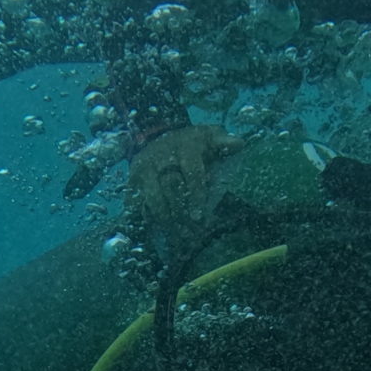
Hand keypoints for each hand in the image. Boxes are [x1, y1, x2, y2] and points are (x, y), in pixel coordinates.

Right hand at [127, 125, 244, 255]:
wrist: (156, 133)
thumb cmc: (190, 142)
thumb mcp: (208, 135)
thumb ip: (223, 141)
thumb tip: (238, 143)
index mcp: (184, 147)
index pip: (191, 173)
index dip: (196, 195)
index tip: (200, 217)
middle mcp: (161, 158)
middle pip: (171, 189)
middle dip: (182, 214)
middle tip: (192, 234)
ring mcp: (143, 170)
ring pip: (152, 199)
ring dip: (166, 221)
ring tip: (178, 237)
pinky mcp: (132, 181)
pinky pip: (136, 203)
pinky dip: (147, 219)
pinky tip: (159, 233)